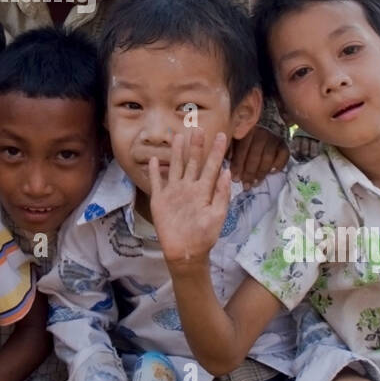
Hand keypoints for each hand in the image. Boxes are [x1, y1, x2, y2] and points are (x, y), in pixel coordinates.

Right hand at [148, 130, 230, 267]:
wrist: (185, 253)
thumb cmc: (204, 236)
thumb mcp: (217, 216)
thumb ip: (221, 194)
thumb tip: (226, 172)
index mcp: (204, 190)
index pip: (211, 166)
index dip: (216, 151)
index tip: (221, 135)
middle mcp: (189, 188)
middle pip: (193, 162)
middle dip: (196, 146)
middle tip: (197, 127)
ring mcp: (174, 192)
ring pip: (175, 167)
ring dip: (176, 153)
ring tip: (177, 136)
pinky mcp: (160, 200)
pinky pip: (156, 182)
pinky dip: (154, 171)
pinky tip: (152, 159)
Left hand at [230, 127, 288, 187]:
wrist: (261, 136)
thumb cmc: (242, 145)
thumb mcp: (233, 144)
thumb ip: (228, 151)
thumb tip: (221, 163)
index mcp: (246, 131)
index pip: (242, 149)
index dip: (238, 165)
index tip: (235, 179)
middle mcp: (260, 132)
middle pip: (255, 154)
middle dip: (249, 172)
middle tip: (246, 185)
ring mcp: (273, 137)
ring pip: (267, 157)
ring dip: (261, 172)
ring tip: (256, 183)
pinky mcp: (283, 144)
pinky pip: (283, 155)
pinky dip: (278, 164)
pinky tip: (272, 173)